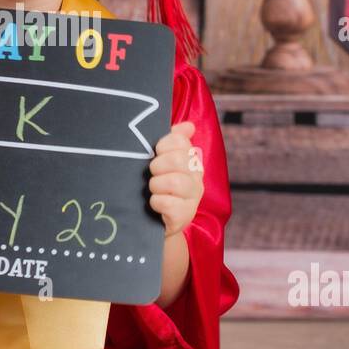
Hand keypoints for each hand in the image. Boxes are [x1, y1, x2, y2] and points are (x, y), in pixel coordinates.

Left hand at [148, 120, 203, 237]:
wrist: (154, 223)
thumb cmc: (158, 187)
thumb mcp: (163, 162)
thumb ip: (174, 141)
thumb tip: (189, 125)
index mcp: (192, 160)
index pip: (180, 141)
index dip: (162, 146)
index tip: (155, 155)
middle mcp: (196, 178)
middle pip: (178, 160)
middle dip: (157, 166)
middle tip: (151, 174)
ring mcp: (193, 198)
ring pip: (174, 182)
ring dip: (155, 185)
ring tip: (153, 190)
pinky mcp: (184, 216)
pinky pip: (168, 204)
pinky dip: (156, 202)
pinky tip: (154, 204)